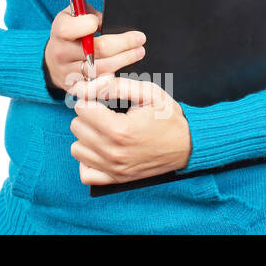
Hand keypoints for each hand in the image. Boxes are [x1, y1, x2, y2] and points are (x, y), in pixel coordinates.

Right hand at [44, 3, 144, 95]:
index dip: (90, 24)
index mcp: (59, 31)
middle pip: (97, 50)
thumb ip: (88, 14)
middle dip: (123, 43)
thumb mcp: (72, 16)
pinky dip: (114, 81)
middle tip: (140, 39)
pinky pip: (98, 87)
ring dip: (124, 60)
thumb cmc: (70, 33)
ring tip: (138, 52)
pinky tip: (125, 73)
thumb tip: (110, 21)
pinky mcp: (75, 88)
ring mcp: (67, 73)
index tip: (104, 23)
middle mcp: (61, 53)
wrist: (53, 59)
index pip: (74, 28)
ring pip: (101, 69)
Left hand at [68, 74, 192, 184]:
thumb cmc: (168, 117)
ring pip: (77, 149)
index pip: (81, 109)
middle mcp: (114, 152)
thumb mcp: (147, 92)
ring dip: (86, 137)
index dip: (90, 99)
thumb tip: (86, 87)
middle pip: (77, 127)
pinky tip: (100, 149)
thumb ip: (115, 86)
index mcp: (120, 129)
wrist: (188, 145)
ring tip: (103, 131)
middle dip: (87, 117)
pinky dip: (88, 161)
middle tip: (104, 115)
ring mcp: (115, 168)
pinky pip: (85, 173)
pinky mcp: (117, 179)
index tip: (102, 100)